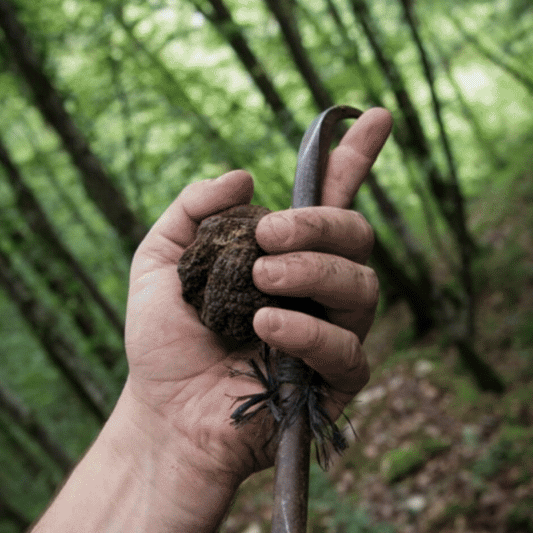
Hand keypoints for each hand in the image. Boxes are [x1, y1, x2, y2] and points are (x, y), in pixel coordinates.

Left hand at [119, 108, 391, 488]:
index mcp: (288, 253)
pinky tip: (266, 328)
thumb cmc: (164, 346)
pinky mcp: (340, 381)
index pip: (334, 197)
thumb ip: (191, 212)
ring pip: (363, 285)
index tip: (375, 114)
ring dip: (312, 273)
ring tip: (260, 283)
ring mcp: (336, 331)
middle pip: (357, 236)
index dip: (356, 156)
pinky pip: (348, 347)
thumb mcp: (157, 265)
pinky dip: (307, 329)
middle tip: (269, 236)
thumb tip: (246, 176)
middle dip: (319, 225)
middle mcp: (321, 287)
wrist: (164, 417)